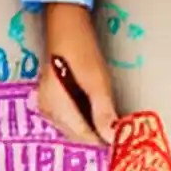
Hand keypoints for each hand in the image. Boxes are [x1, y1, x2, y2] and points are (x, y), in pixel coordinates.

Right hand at [38, 4, 117, 143]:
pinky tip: (98, 111)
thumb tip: (112, 138)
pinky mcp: (52, 100)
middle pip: (78, 134)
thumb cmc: (81, 52)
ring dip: (93, 126)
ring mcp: (48, 105)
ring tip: (112, 121)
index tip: (122, 142)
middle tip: (121, 131)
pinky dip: (86, 117)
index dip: (104, 141)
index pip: (83, 136)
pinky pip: (71, 117)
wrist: (66, 28)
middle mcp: (48, 110)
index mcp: (57, 108)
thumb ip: (103, 112)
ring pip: (75, 127)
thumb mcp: (97, 83)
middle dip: (99, 134)